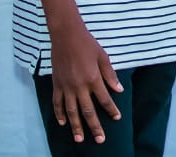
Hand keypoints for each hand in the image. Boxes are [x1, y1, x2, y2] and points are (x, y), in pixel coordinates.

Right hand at [49, 23, 122, 144]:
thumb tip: (119, 90)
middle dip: (94, 126)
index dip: (111, 110)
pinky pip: (57, 103)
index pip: (104, 99)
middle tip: (100, 140)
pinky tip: (63, 123)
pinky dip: (59, 114)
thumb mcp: (103, 57)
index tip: (116, 118)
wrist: (66, 35)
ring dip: (76, 126)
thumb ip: (110, 75)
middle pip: (88, 111)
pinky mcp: (56, 84)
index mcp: (93, 79)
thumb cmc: (87, 44)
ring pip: (71, 111)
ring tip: (79, 139)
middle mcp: (79, 86)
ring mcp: (66, 87)